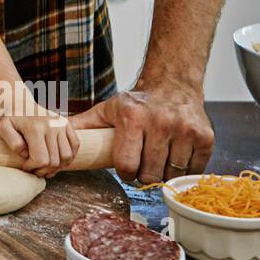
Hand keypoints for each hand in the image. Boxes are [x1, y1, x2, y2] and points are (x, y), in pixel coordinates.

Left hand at [0, 102, 77, 177]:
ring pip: (67, 156)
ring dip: (58, 167)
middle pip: (55, 160)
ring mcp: (61, 124)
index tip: (26, 166)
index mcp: (35, 128)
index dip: (33, 168)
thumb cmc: (10, 117)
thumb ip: (12, 141)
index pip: (41, 159)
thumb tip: (25, 154)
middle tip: (35, 170)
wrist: (21, 101)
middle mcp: (51, 125)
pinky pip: (75, 145)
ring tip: (46, 167)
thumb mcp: (3, 127)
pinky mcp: (67, 124)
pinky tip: (58, 160)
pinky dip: (69, 156)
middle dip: (44, 170)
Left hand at [69, 84, 213, 184]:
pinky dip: (183, 169)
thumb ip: (83, 125)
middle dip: (143, 174)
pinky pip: (192, 170)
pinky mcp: (205, 138)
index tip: (127, 165)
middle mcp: (161, 122)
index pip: (126, 166)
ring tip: (158, 157)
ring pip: (171, 175)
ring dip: (163, 173)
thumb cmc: (136, 103)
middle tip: (143, 161)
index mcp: (132, 117)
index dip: (125, 172)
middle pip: (149, 174)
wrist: (172, 84)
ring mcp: (185, 130)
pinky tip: (175, 155)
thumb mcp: (106, 110)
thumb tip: (53, 133)